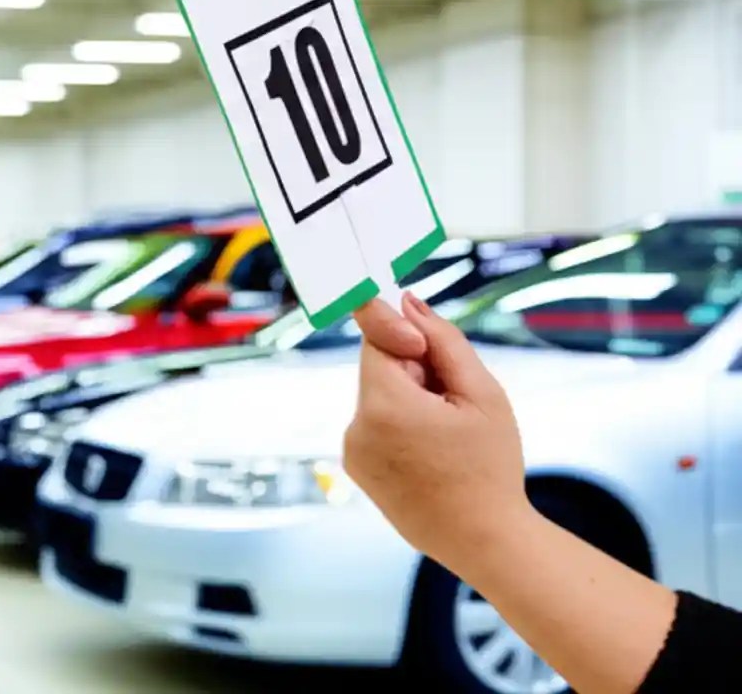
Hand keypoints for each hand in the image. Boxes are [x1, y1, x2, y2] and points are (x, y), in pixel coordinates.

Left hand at [344, 293, 532, 566]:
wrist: (483, 540)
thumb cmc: (489, 469)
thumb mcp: (481, 393)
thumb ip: (443, 341)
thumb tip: (407, 302)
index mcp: (384, 406)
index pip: (377, 340)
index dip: (405, 333)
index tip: (424, 336)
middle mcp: (357, 428)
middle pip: (380, 370)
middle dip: (416, 373)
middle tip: (456, 402)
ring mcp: (352, 452)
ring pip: (379, 398)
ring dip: (410, 401)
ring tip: (448, 437)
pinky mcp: (357, 469)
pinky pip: (376, 427)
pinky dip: (401, 427)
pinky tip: (433, 455)